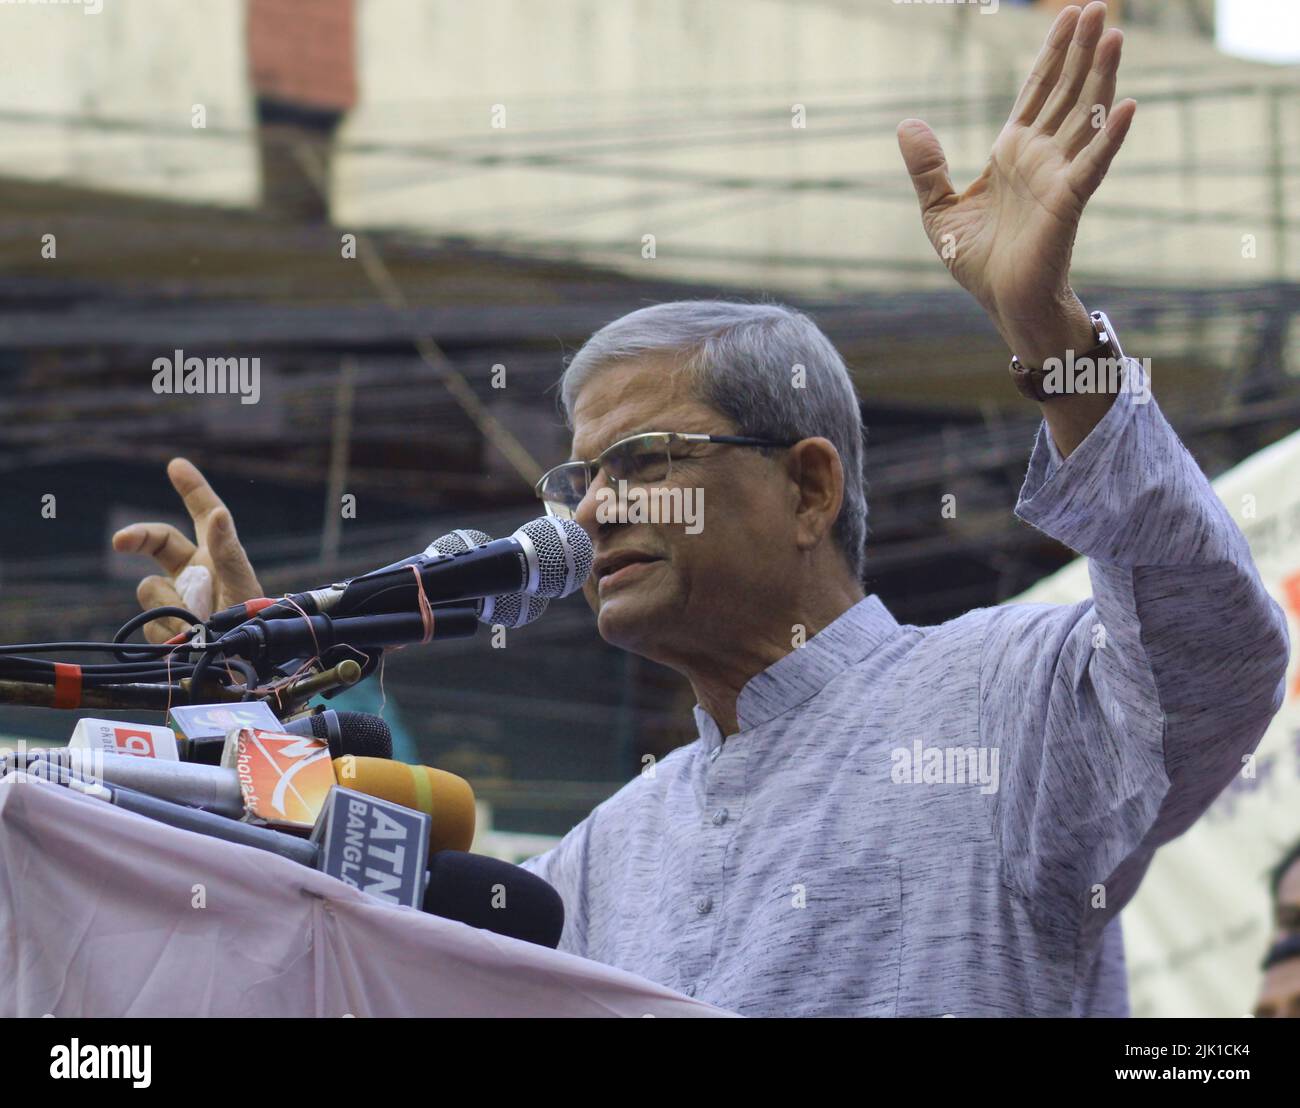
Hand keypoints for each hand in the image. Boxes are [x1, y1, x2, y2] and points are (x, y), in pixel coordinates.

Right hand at [111, 458, 262, 642]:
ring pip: (149, 587)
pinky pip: (149, 620)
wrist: (241, 662)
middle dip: (136, 537)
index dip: (192, 488)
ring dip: (169, 604)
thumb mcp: (241, 584)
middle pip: (156, 542)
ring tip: (198, 621)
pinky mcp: (163, 623)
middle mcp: (193, 570)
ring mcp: (176, 596)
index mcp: (215, 554)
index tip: (176, 465)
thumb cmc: (250, 621)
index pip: (202, 513)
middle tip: (120, 542)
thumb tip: (216, 513)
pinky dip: (166, 630)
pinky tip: (186, 638)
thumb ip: (227, 550)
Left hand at [897, 2, 1134, 343]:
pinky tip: (1127, 106)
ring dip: (1101, 77)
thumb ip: (926, 167)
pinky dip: (1109, 137)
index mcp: (1013, 151)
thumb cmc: (978, 259)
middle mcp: (1042, 156)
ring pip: (1085, 116)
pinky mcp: (1068, 203)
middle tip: (1096, 6)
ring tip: (1113, 35)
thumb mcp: (938, 209)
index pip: (1037, 91)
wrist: (1001, 301)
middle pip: (1065, 91)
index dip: (1052, 53)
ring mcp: (1059, 176)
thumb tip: (906, 124)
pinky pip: (1093, 165)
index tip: (1067, 15)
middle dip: (1080, 50)